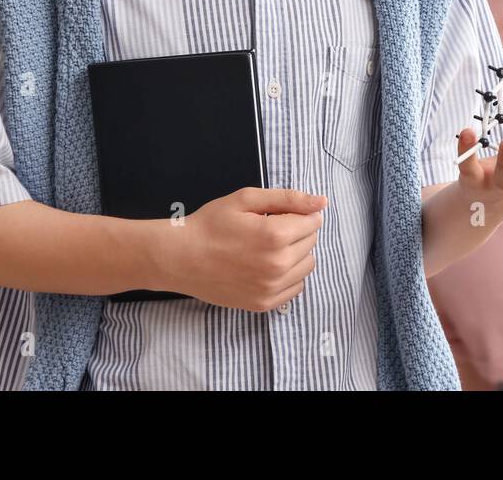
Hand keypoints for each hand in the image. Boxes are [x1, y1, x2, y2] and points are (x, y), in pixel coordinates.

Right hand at [165, 187, 325, 311]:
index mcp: (276, 236)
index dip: (298, 213)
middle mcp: (278, 265)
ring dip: (296, 253)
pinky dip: (289, 275)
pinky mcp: (264, 304)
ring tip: (268, 247)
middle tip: (268, 229)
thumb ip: (288, 199)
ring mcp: (271, 288)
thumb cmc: (211, 224)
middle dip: (297, 231)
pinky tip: (267, 266)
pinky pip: (296, 287)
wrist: (180, 258)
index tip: (278, 214)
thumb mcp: (246, 199)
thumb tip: (322, 202)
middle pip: (311, 242)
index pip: (313, 221)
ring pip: (307, 265)